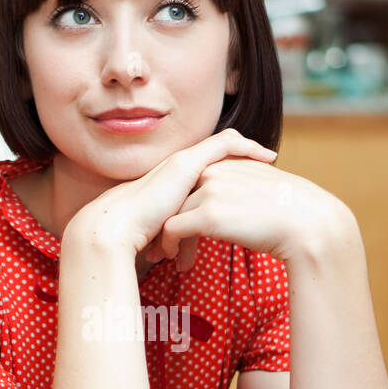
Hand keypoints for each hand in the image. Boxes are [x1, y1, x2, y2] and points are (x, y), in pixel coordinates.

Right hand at [70, 128, 277, 258]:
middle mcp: (178, 165)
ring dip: (249, 151)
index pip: (208, 165)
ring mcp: (182, 161)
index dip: (231, 167)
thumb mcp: (167, 230)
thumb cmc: (136, 236)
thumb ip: (178, 228)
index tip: (252, 176)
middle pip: (219, 152)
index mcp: (173, 179)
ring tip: (271, 160)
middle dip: (244, 159)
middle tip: (268, 166)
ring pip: (224, 144)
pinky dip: (247, 147)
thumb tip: (186, 244)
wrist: (116, 229)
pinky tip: (265, 156)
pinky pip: (225, 144)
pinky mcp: (187, 163)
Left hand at [146, 158, 354, 267]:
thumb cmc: (293, 215)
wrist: (309, 225)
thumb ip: (243, 189)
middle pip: (179, 198)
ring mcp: (210, 191)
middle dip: (169, 222)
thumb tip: (236, 206)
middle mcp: (216, 171)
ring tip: (173, 261)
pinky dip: (170, 246)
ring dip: (170, 241)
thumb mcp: (265, 190)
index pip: (193, 182)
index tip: (181, 228)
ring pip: (173, 215)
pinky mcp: (208, 214)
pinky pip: (173, 229)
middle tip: (165, 248)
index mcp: (229, 163)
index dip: (184, 206)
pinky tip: (178, 262)